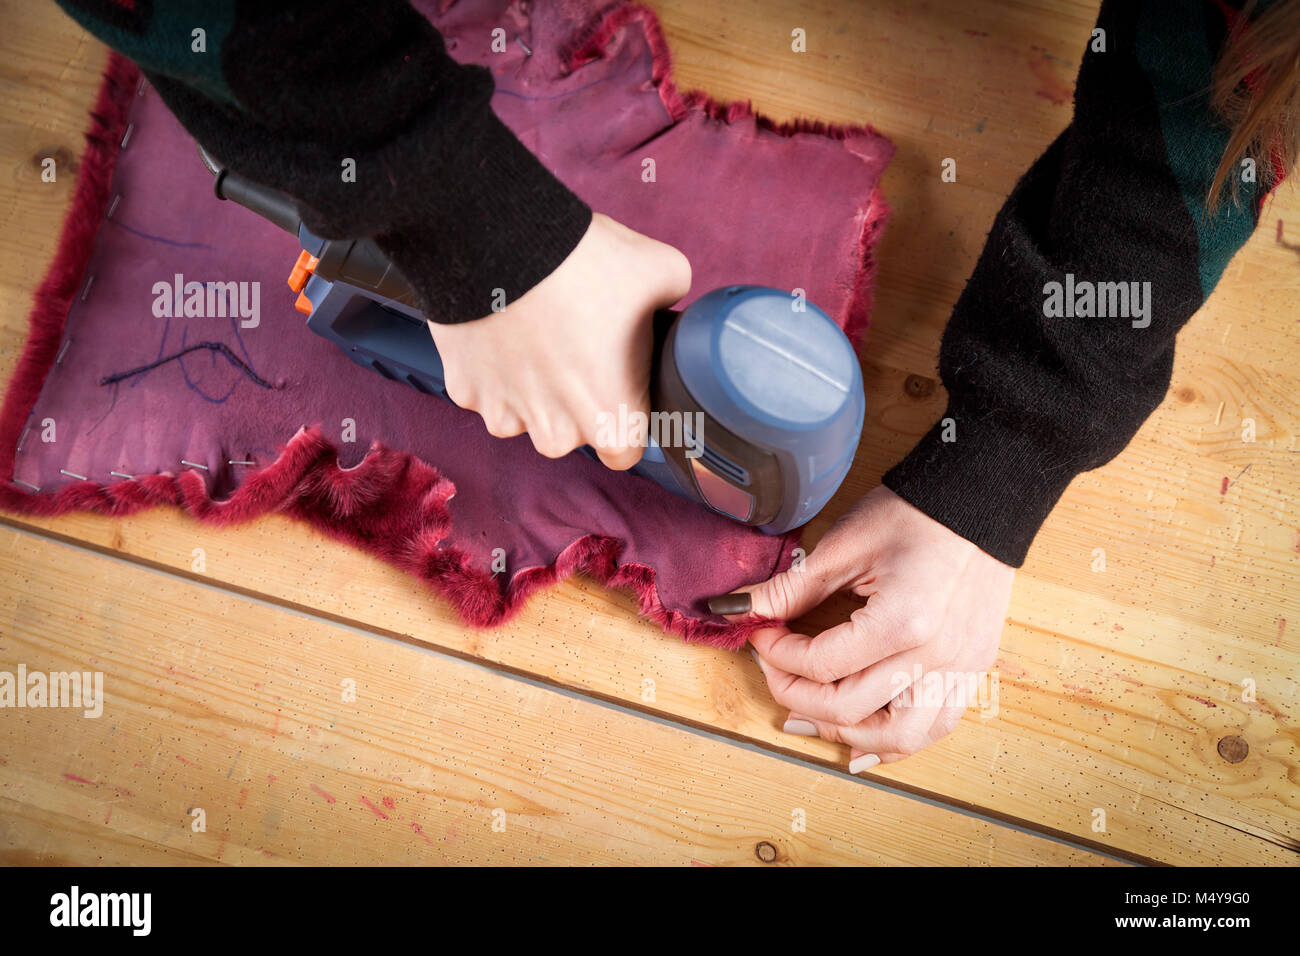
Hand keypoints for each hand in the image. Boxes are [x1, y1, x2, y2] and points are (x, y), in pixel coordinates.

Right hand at [425, 212, 690, 469]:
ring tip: (536, 332)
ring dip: (530, 385)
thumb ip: (671, 303)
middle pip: (571, 432)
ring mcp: (503, 415)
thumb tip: (666, 304)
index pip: (624, 449)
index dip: (624, 418)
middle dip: (574, 399)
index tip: (619, 387)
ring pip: (525, 413)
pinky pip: (484, 388)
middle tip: (576, 344)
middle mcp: (555, 434)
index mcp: (610, 420)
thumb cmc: (586, 264)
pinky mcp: (463, 390)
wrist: (500, 240)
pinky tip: (501, 327)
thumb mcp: (663, 271)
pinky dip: (491, 366)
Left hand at [716, 485, 1014, 770]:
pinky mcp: (973, 666)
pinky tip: (864, 737)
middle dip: (796, 695)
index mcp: (902, 622)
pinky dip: (897, 740)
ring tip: (810, 717)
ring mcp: (960, 666)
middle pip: (849, 708)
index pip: (820, 664)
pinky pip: (936, 725)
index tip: (761, 634)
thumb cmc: (914, 513)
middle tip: (774, 671)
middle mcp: (935, 656)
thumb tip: (736, 609)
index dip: (777, 654)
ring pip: (899, 737)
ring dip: (847, 733)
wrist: (977, 496)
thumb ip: (788, 589)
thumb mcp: (843, 547)